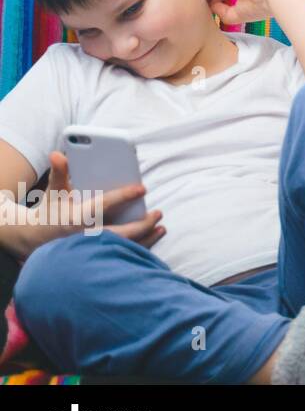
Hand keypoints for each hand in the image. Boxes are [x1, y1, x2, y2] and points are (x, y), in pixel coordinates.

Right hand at [4, 151, 164, 260]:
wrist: (36, 239)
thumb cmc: (50, 210)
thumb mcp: (53, 192)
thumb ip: (59, 173)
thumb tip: (58, 153)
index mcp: (75, 218)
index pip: (103, 206)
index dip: (123, 196)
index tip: (142, 188)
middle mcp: (84, 236)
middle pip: (117, 233)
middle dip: (140, 225)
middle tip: (158, 212)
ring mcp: (91, 249)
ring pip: (122, 247)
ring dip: (145, 238)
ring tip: (161, 226)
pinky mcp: (96, 256)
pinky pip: (121, 254)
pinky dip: (140, 246)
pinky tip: (154, 236)